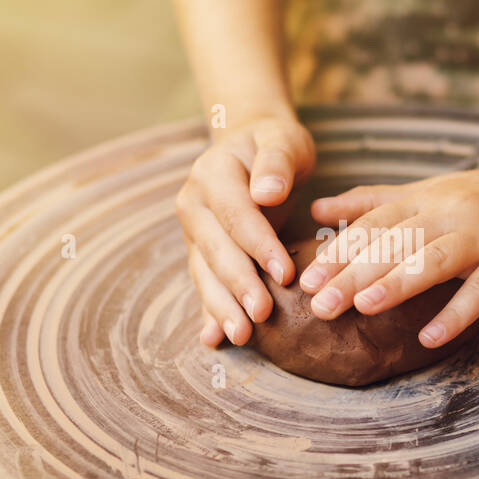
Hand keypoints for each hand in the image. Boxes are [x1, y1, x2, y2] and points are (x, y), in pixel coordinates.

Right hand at [176, 114, 314, 346]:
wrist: (249, 145)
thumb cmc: (275, 144)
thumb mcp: (283, 140)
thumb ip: (276, 161)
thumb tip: (266, 192)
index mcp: (213, 174)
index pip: (237, 215)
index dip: (260, 246)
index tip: (285, 274)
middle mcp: (194, 203)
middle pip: (217, 250)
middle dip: (239, 285)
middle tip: (262, 316)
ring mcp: (193, 229)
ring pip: (206, 272)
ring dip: (222, 306)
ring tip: (240, 336)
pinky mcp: (199, 250)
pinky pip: (204, 282)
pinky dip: (209, 311)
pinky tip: (212, 338)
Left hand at [298, 151, 478, 347]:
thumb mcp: (434, 188)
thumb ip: (376, 200)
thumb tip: (318, 206)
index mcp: (427, 197)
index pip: (375, 223)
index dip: (338, 250)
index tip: (304, 276)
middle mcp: (450, 212)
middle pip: (395, 242)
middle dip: (353, 272)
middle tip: (317, 302)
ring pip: (433, 259)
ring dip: (395, 284)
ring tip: (360, 309)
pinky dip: (456, 312)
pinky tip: (431, 338)